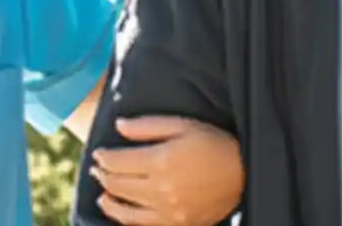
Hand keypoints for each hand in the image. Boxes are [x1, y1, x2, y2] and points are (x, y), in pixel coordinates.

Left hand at [90, 116, 243, 224]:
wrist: (244, 173)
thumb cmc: (213, 144)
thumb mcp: (182, 125)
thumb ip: (147, 126)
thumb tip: (118, 125)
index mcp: (161, 161)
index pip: (117, 162)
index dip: (103, 157)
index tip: (99, 153)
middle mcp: (161, 189)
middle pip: (118, 184)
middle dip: (103, 174)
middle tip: (97, 168)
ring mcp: (169, 211)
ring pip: (125, 210)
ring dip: (108, 198)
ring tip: (102, 191)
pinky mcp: (177, 224)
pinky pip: (142, 225)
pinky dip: (125, 218)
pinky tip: (119, 211)